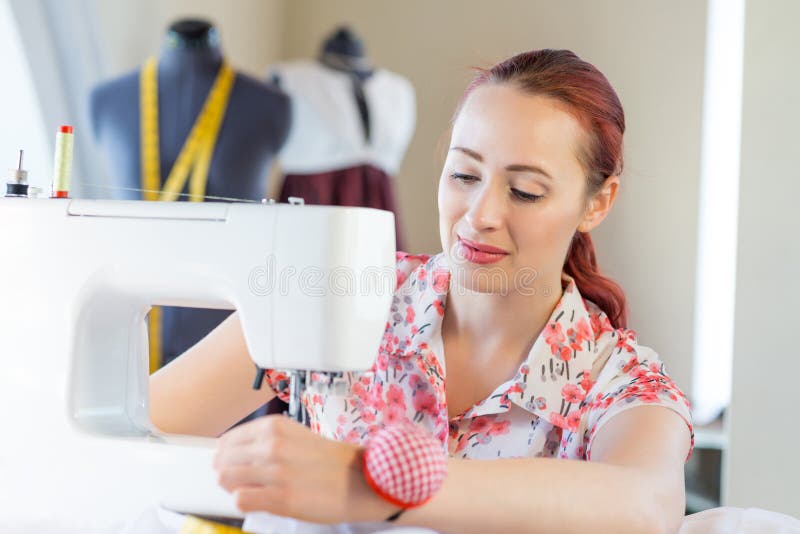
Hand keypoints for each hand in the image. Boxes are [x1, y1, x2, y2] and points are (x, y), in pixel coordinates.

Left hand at [213, 415, 398, 522]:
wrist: (361, 480)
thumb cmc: (331, 462)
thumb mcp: (296, 437)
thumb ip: (266, 441)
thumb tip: (234, 454)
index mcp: (275, 427)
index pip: (228, 440)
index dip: (226, 456)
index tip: (230, 464)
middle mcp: (273, 445)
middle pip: (223, 460)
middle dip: (227, 472)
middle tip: (240, 481)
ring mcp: (276, 471)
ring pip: (226, 478)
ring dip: (234, 487)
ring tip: (251, 491)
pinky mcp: (281, 497)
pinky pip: (241, 500)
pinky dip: (244, 502)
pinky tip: (258, 502)